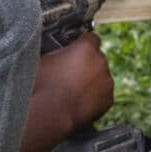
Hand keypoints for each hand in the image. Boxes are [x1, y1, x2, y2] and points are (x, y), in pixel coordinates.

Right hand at [14, 32, 114, 151]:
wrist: (48, 114)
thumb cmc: (42, 85)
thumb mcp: (44, 58)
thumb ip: (58, 51)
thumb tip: (58, 51)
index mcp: (86, 48)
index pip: (91, 38)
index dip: (82, 45)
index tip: (76, 51)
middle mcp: (100, 62)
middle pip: (97, 58)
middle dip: (86, 64)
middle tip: (71, 74)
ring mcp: (106, 81)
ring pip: (100, 76)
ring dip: (91, 80)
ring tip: (74, 90)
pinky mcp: (108, 99)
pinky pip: (103, 94)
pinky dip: (94, 96)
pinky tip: (79, 100)